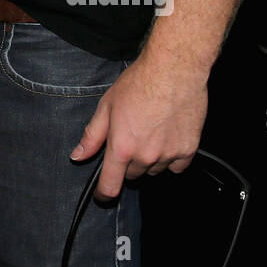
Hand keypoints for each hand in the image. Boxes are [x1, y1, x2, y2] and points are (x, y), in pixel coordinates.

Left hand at [70, 57, 207, 200]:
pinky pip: (176, 167)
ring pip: (154, 170)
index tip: (102, 195)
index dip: (104, 194)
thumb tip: (78, 155)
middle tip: (129, 139)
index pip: (110, 185)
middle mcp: (146, 155)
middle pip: (132, 175)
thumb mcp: (106, 106)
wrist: (174, 70)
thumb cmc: (139, 83)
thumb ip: (92, 136)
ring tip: (149, 132)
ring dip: (148, 160)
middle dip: (127, 163)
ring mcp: (169, 155)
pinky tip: (166, 138)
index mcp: (122, 147)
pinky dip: (170, 158)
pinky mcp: (188, 150)